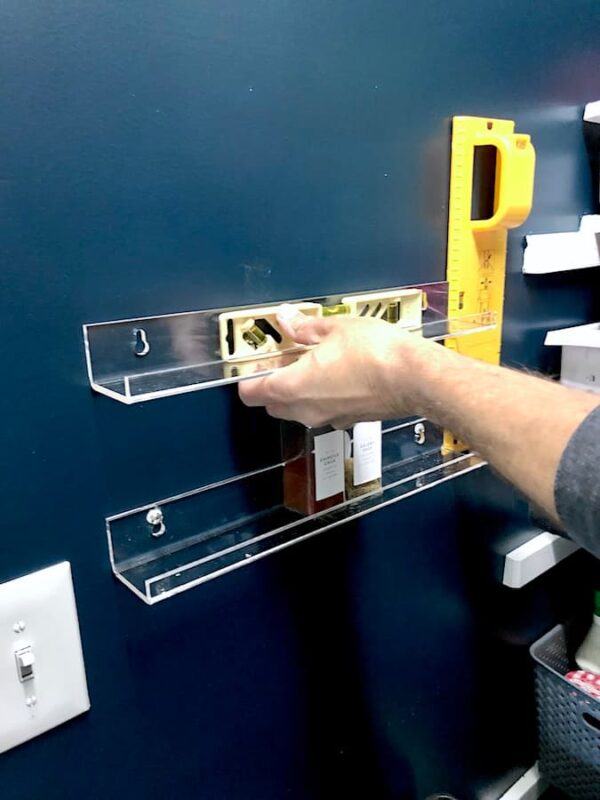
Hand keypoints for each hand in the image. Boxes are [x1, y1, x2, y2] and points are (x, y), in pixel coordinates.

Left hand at [238, 304, 433, 427]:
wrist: (414, 378)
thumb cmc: (375, 353)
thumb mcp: (334, 328)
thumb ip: (304, 327)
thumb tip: (287, 319)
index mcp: (291, 387)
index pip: (250, 393)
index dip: (248, 376)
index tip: (255, 360)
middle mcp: (305, 410)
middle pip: (272, 404)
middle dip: (272, 383)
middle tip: (284, 357)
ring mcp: (328, 418)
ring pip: (298, 409)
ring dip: (297, 390)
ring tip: (313, 360)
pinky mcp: (349, 419)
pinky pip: (324, 410)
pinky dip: (322, 396)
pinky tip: (338, 373)